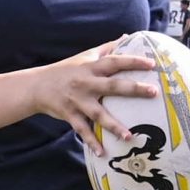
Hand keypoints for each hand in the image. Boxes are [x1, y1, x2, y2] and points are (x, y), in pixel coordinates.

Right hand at [39, 42, 158, 143]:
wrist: (36, 86)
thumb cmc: (66, 70)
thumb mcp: (85, 56)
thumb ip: (107, 48)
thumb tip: (128, 36)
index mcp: (91, 68)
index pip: (114, 62)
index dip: (132, 61)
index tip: (151, 65)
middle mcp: (85, 83)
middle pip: (112, 86)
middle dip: (133, 89)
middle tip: (153, 93)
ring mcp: (77, 101)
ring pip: (98, 114)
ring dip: (113, 126)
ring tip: (129, 136)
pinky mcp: (70, 115)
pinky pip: (82, 130)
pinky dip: (92, 142)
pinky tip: (103, 152)